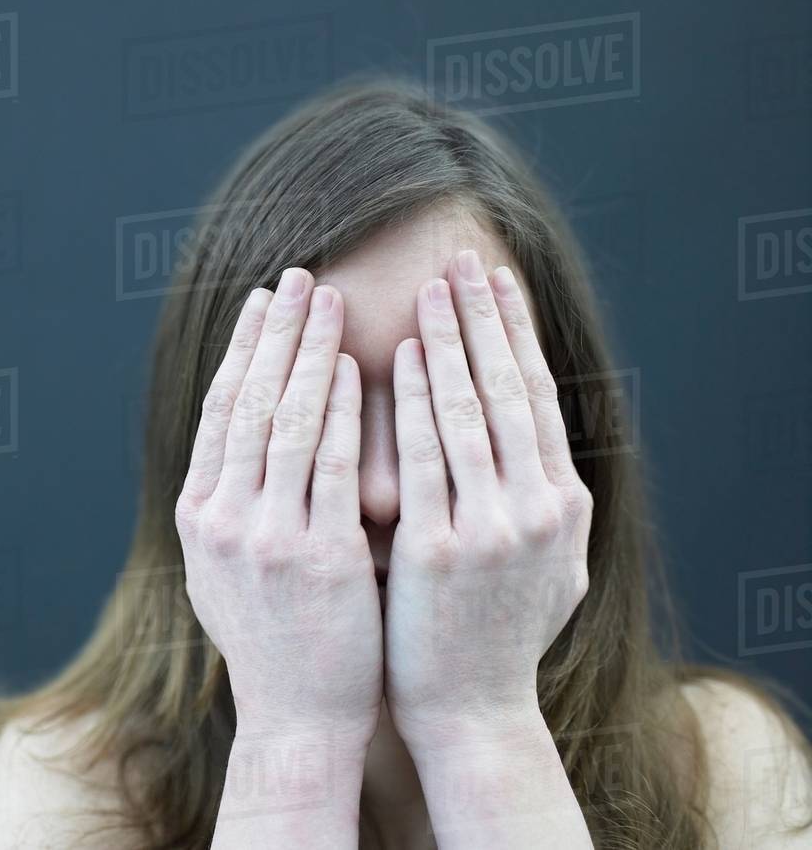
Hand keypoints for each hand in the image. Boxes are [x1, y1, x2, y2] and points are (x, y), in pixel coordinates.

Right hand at [175, 267, 382, 749]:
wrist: (298, 718)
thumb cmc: (272, 640)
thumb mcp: (221, 571)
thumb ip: (224, 505)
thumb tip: (235, 440)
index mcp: (197, 516)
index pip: (220, 410)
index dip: (242, 348)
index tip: (261, 300)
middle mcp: (220, 519)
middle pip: (249, 402)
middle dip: (275, 331)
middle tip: (297, 275)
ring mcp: (266, 538)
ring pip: (288, 422)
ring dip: (309, 353)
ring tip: (328, 300)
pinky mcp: (320, 557)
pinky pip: (334, 467)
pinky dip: (344, 412)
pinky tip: (357, 369)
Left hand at [384, 251, 593, 747]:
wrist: (469, 708)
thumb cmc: (497, 633)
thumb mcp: (547, 564)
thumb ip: (543, 499)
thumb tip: (535, 437)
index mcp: (564, 503)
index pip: (538, 396)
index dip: (517, 334)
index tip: (497, 281)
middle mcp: (539, 508)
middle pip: (510, 389)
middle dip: (485, 318)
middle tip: (461, 258)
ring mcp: (493, 528)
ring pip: (471, 411)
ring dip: (452, 341)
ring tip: (431, 288)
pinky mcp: (441, 549)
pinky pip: (426, 456)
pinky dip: (416, 400)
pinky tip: (403, 355)